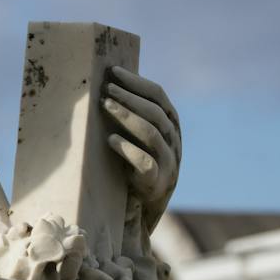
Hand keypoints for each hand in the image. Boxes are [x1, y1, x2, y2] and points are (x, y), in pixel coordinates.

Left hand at [101, 66, 180, 225]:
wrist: (144, 208)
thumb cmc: (135, 164)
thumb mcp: (138, 136)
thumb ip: (131, 115)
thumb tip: (105, 82)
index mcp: (171, 125)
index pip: (159, 96)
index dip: (137, 82)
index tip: (113, 71)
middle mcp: (174, 141)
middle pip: (156, 112)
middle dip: (130, 97)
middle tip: (106, 88)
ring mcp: (168, 162)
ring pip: (152, 134)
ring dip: (128, 116)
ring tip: (105, 105)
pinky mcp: (156, 183)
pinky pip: (145, 163)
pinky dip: (128, 149)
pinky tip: (111, 139)